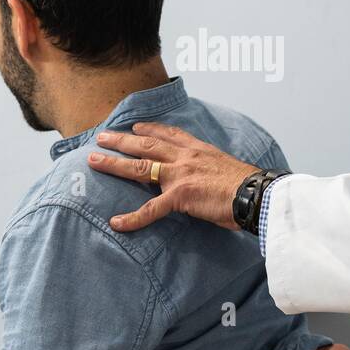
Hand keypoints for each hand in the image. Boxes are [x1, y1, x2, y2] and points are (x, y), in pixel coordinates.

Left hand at [86, 122, 259, 231]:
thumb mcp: (228, 167)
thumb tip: (210, 179)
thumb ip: (212, 170)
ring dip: (114, 164)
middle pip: (146, 145)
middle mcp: (186, 157)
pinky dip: (132, 218)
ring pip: (140, 167)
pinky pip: (150, 209)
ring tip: (93, 161)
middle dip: (121, 140)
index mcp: (199, 150)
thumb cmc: (248, 185)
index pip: (170, 135)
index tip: (135, 127)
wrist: (256, 193)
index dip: (149, 130)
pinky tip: (117, 222)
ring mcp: (180, 175)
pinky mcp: (180, 196)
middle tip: (101, 137)